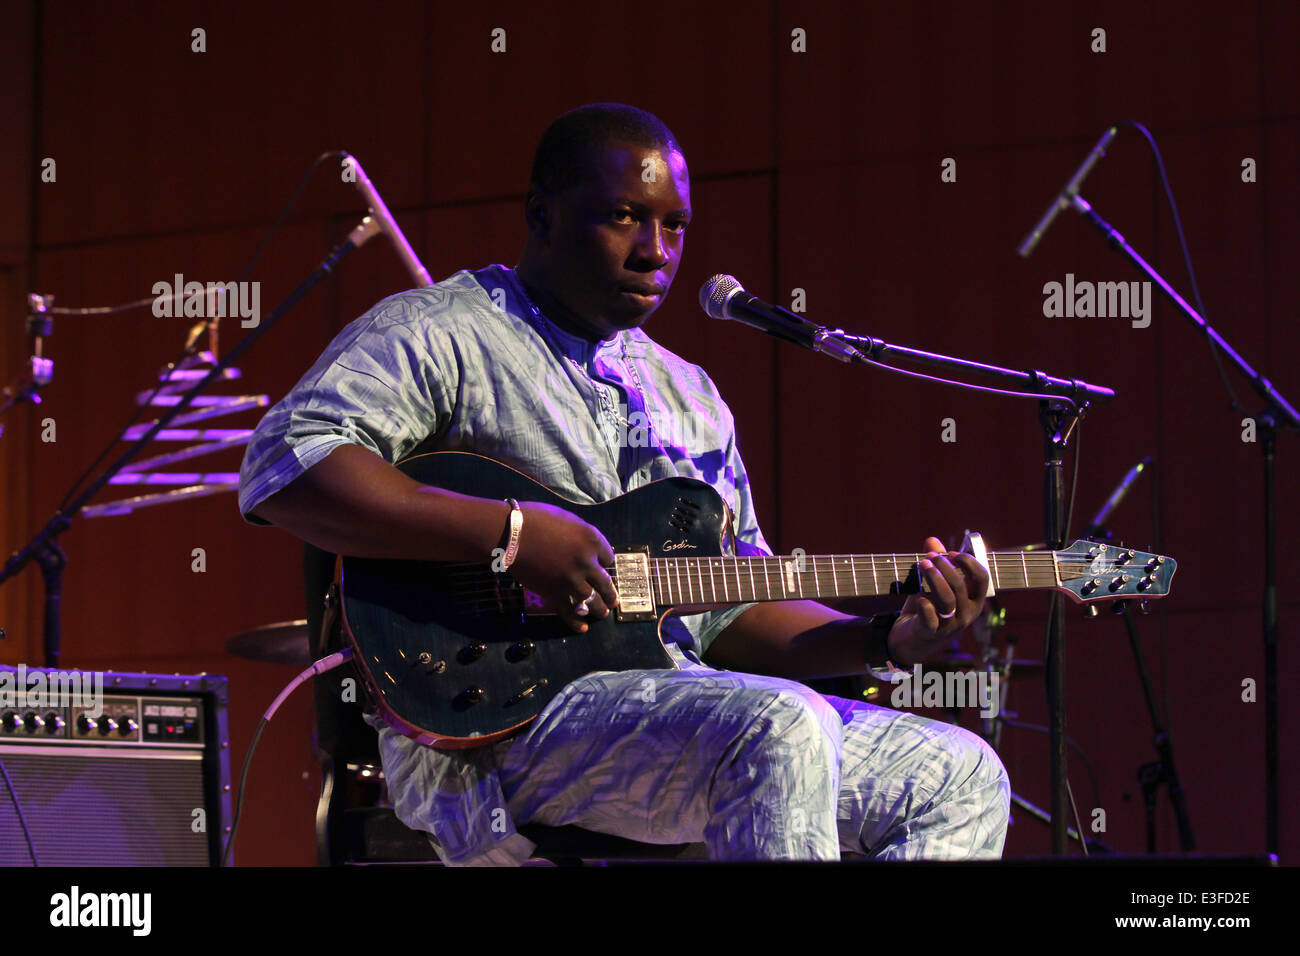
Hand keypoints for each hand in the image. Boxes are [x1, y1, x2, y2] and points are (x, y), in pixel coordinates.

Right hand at [507, 501, 618, 631]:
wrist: (510, 535)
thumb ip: (582, 535)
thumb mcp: (568, 520)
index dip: (604, 563)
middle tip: (613, 601)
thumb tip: (587, 547)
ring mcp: (571, 581)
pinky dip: (577, 622)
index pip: (608, 558)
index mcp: (592, 540)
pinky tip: (583, 627)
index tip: (601, 567)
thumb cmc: (536, 519)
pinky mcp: (555, 594)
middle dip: (610, 593)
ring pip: (592, 601)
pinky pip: (570, 611)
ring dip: (599, 609)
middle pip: (605, 583)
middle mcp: (587, 562)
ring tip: (602, 613)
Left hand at [886, 536, 988, 665]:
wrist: (912, 638)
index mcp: (974, 600)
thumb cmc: (929, 607)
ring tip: (923, 565)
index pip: (982, 579)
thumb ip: (936, 563)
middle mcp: (967, 614)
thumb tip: (932, 540)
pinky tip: (918, 596)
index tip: (951, 553)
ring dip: (935, 579)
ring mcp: (951, 625)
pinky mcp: (932, 632)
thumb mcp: (933, 584)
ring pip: (947, 600)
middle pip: (960, 586)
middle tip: (930, 556)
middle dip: (945, 567)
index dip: (968, 562)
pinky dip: (925, 606)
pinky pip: (931, 619)